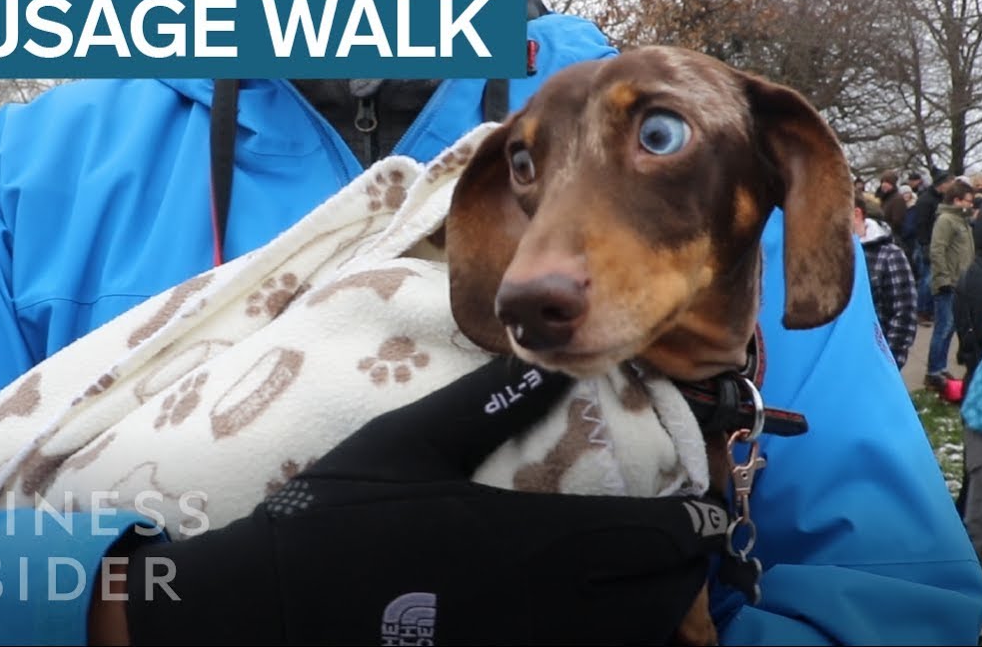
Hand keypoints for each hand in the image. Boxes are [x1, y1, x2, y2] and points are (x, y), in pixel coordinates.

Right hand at [114, 357, 728, 645]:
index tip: (709, 513)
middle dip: (684, 571)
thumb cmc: (337, 521)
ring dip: (654, 612)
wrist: (272, 613)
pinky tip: (596, 621)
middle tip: (688, 545)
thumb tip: (547, 362)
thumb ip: (488, 406)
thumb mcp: (408, 444)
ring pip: (627, 642)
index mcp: (530, 540)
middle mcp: (544, 606)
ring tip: (657, 585)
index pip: (647, 541)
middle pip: (653, 599)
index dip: (692, 528)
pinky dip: (610, 642)